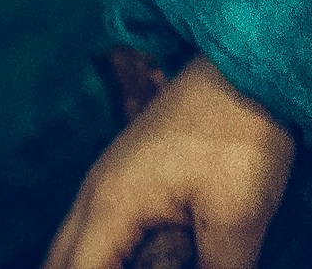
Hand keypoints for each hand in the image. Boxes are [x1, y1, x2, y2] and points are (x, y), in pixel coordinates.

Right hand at [43, 58, 297, 268]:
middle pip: (60, 260)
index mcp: (111, 206)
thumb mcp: (237, 216)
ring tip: (144, 264)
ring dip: (96, 262)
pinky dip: (107, 252)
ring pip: (75, 244)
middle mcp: (94, 194)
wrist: (251, 63)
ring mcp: (107, 180)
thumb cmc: (241, 134)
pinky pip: (96, 229)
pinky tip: (141, 258)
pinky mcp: (128, 175)